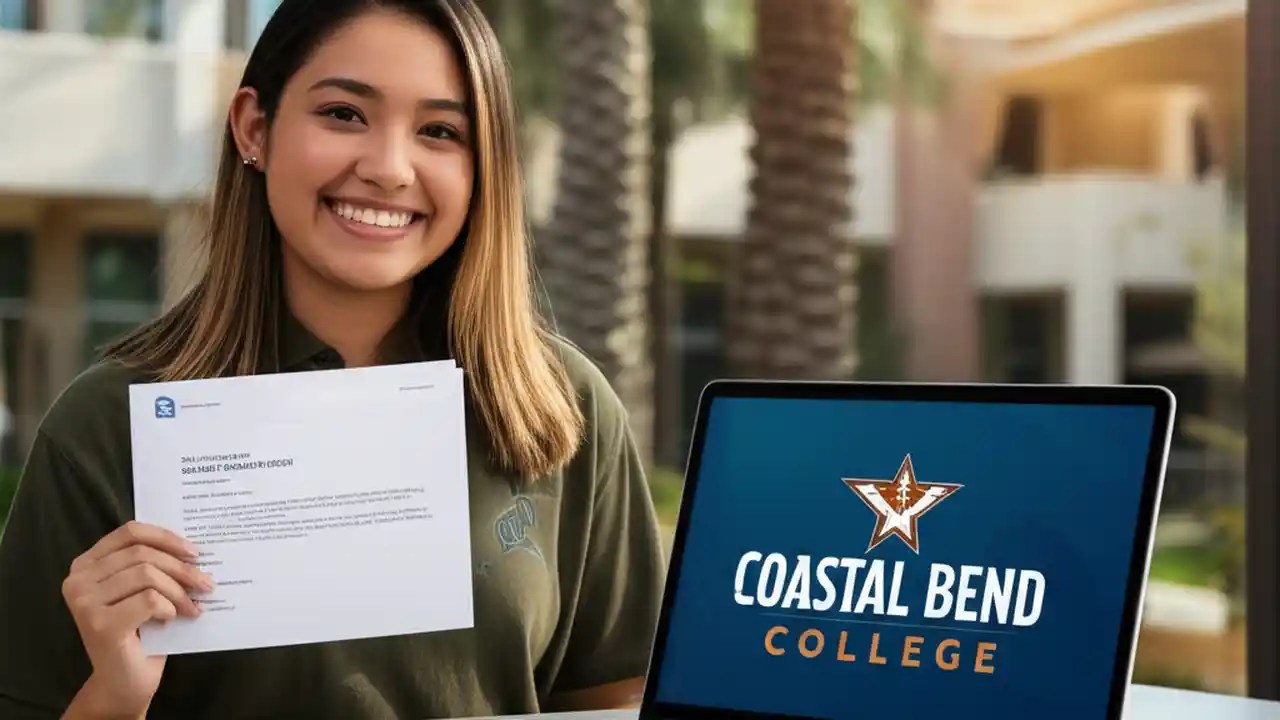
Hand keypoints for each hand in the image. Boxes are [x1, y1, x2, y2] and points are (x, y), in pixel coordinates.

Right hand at [60, 521, 212, 717]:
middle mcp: (77, 580)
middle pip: (142, 553)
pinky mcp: (99, 624)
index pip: (130, 532)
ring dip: (178, 591)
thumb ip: (153, 564)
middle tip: (205, 584)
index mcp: (86, 564)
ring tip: (191, 607)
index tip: (194, 552)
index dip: (166, 537)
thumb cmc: (139, 632)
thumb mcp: (142, 590)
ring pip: (147, 575)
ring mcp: (84, 602)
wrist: (123, 682)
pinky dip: (168, 608)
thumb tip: (192, 546)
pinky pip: (149, 600)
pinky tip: (169, 620)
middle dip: (181, 568)